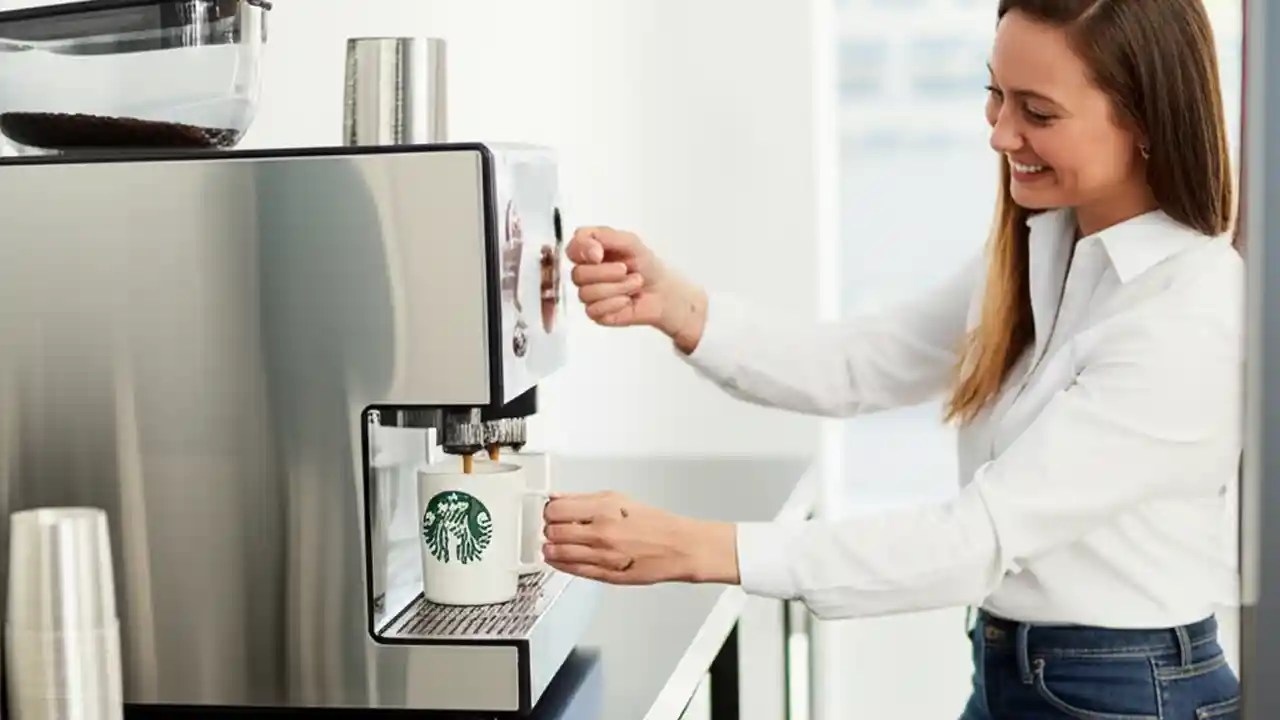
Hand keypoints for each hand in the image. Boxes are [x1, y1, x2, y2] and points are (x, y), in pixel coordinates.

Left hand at [542, 491, 739, 585]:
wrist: (678, 547)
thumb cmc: (653, 522)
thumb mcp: (618, 499)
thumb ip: (583, 499)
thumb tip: (557, 498)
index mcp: (604, 508)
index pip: (555, 509)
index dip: (550, 510)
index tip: (552, 511)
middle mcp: (601, 531)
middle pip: (553, 531)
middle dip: (550, 529)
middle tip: (554, 528)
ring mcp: (601, 555)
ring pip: (557, 552)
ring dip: (552, 547)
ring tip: (555, 544)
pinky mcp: (605, 575)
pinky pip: (572, 570)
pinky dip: (560, 564)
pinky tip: (560, 558)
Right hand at [566, 227, 708, 353]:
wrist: (662, 292)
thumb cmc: (646, 266)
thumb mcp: (630, 242)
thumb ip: (607, 236)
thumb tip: (590, 249)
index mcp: (590, 252)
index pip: (572, 248)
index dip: (582, 251)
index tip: (599, 254)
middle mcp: (586, 273)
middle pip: (578, 274)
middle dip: (607, 273)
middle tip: (627, 270)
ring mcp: (589, 294)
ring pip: (586, 293)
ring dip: (617, 288)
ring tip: (633, 284)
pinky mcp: (596, 313)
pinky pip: (594, 310)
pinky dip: (615, 303)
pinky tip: (627, 300)